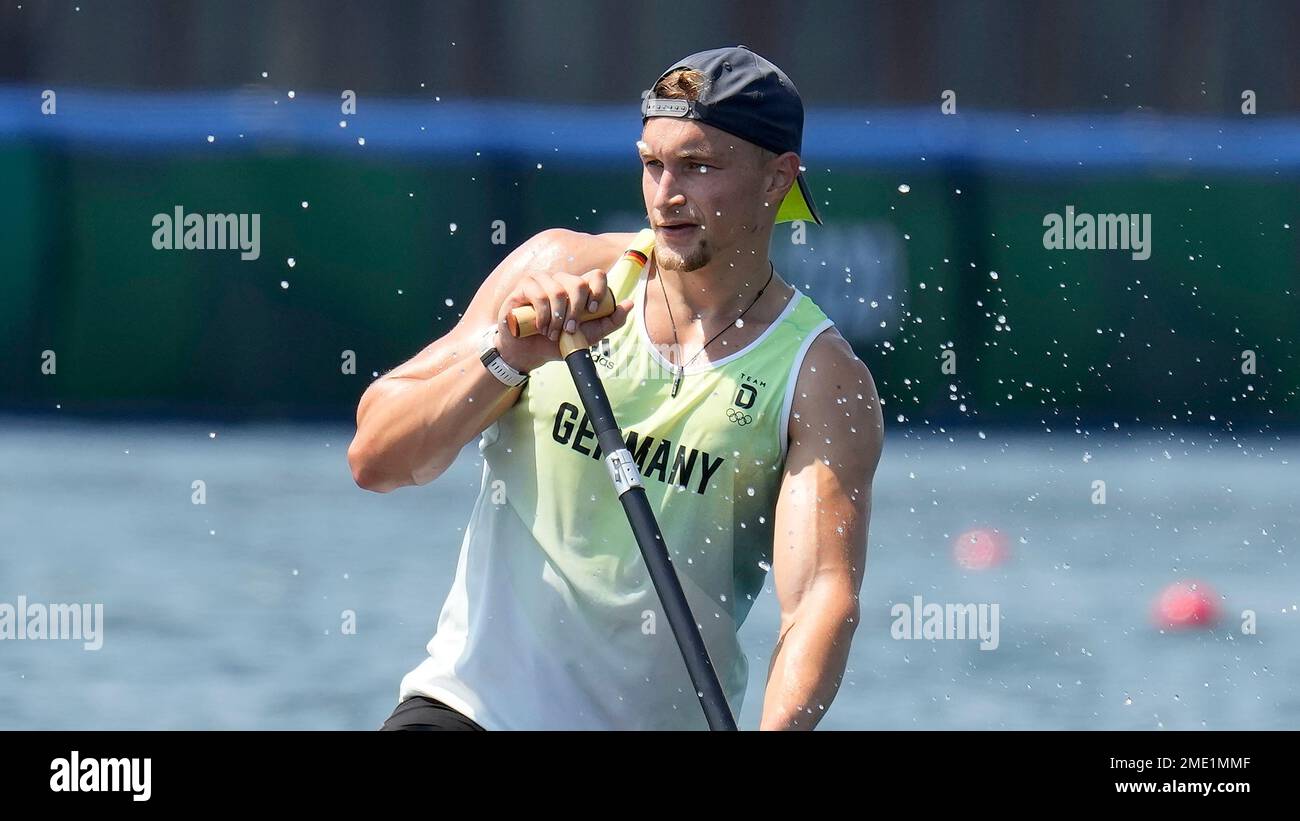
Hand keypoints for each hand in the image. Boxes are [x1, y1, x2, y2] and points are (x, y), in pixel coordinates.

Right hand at [494, 268, 634, 372]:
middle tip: (569, 330)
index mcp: (578, 288)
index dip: (598, 290)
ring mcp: (542, 280)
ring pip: (558, 291)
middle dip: (576, 311)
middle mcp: (561, 280)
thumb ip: (610, 321)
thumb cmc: (558, 343)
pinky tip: (540, 326)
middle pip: (578, 283)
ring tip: (552, 333)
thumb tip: (629, 303)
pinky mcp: (524, 287)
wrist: (529, 354)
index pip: (596, 275)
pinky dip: (542, 315)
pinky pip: (538, 294)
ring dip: (557, 318)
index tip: (592, 311)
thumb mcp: (589, 337)